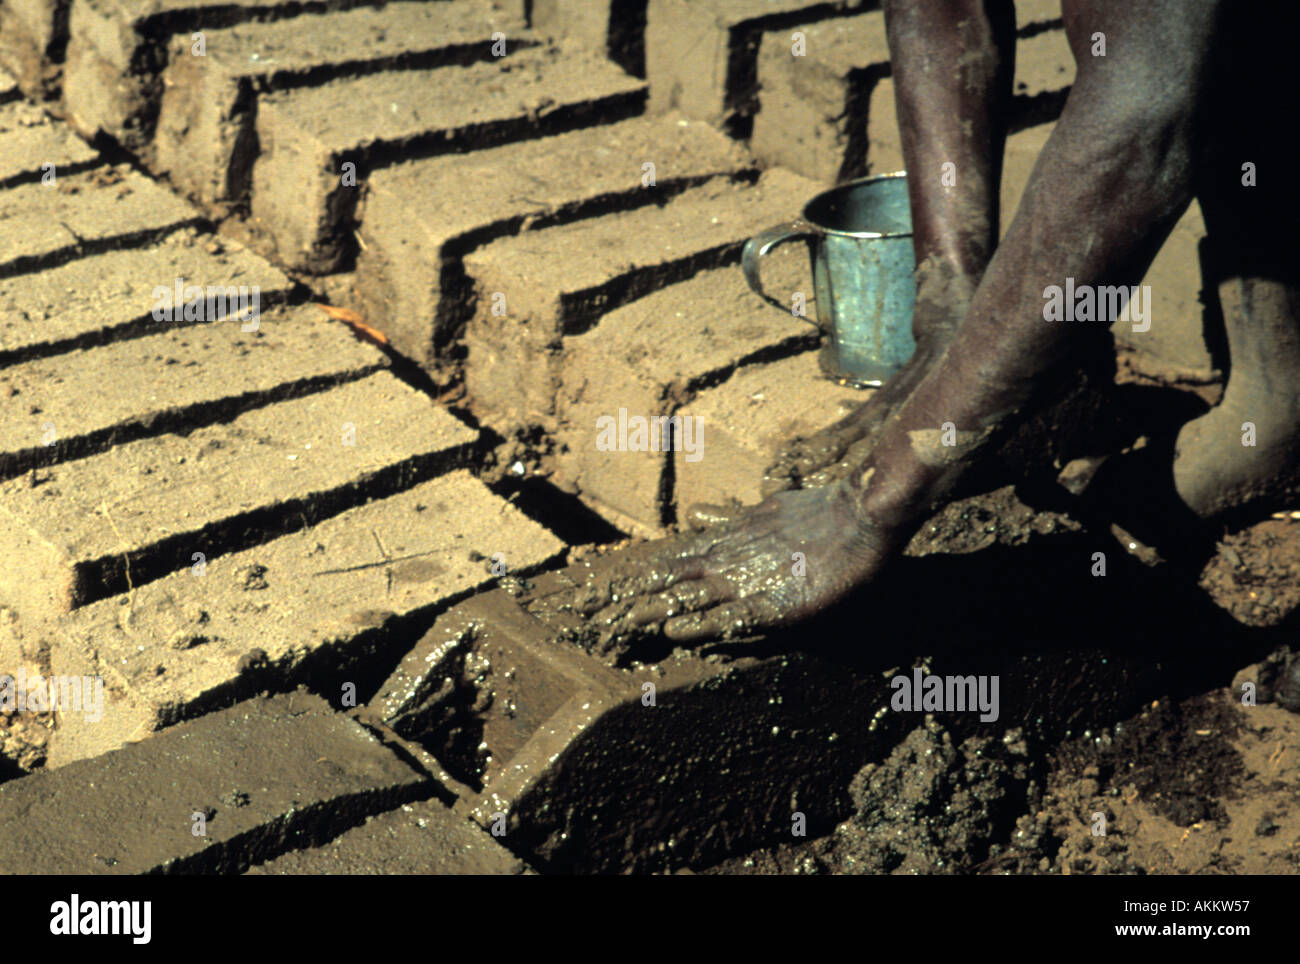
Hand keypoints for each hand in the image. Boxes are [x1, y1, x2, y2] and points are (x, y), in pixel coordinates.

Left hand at [568, 482, 889, 651]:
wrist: (858, 514)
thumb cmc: (817, 514)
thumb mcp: (762, 509)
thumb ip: (730, 517)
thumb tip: (697, 514)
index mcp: (724, 542)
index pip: (670, 562)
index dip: (638, 578)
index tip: (607, 591)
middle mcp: (726, 560)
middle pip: (668, 581)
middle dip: (632, 598)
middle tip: (597, 615)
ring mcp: (746, 581)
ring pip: (689, 598)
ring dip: (654, 611)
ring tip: (619, 625)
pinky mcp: (773, 603)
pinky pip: (730, 617)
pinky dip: (701, 624)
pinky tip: (675, 633)